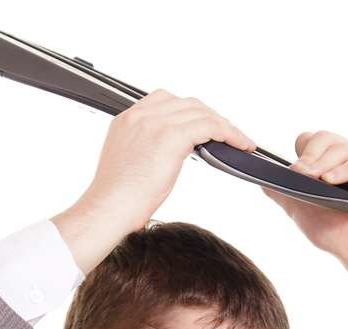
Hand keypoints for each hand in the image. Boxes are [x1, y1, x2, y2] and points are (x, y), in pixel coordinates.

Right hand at [53, 89, 257, 272]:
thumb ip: (145, 149)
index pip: (165, 101)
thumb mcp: (129, 164)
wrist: (107, 209)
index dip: (189, 112)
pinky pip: (210, 126)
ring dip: (224, 125)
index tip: (203, 127)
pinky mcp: (171, 137)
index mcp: (127, 120)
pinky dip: (229, 133)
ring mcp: (155, 124)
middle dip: (209, 117)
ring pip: (201, 112)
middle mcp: (140, 116)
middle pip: (186, 104)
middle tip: (226, 134)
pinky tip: (240, 144)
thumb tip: (166, 155)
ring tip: (237, 140)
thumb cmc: (116, 200)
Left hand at [262, 131, 347, 263]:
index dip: (301, 152)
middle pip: (324, 138)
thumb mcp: (300, 210)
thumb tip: (258, 177)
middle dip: (309, 155)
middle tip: (298, 172)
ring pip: (341, 148)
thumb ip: (281, 192)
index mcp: (329, 161)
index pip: (310, 141)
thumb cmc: (335, 232)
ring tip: (313, 179)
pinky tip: (331, 180)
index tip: (291, 170)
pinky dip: (345, 169)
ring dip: (324, 163)